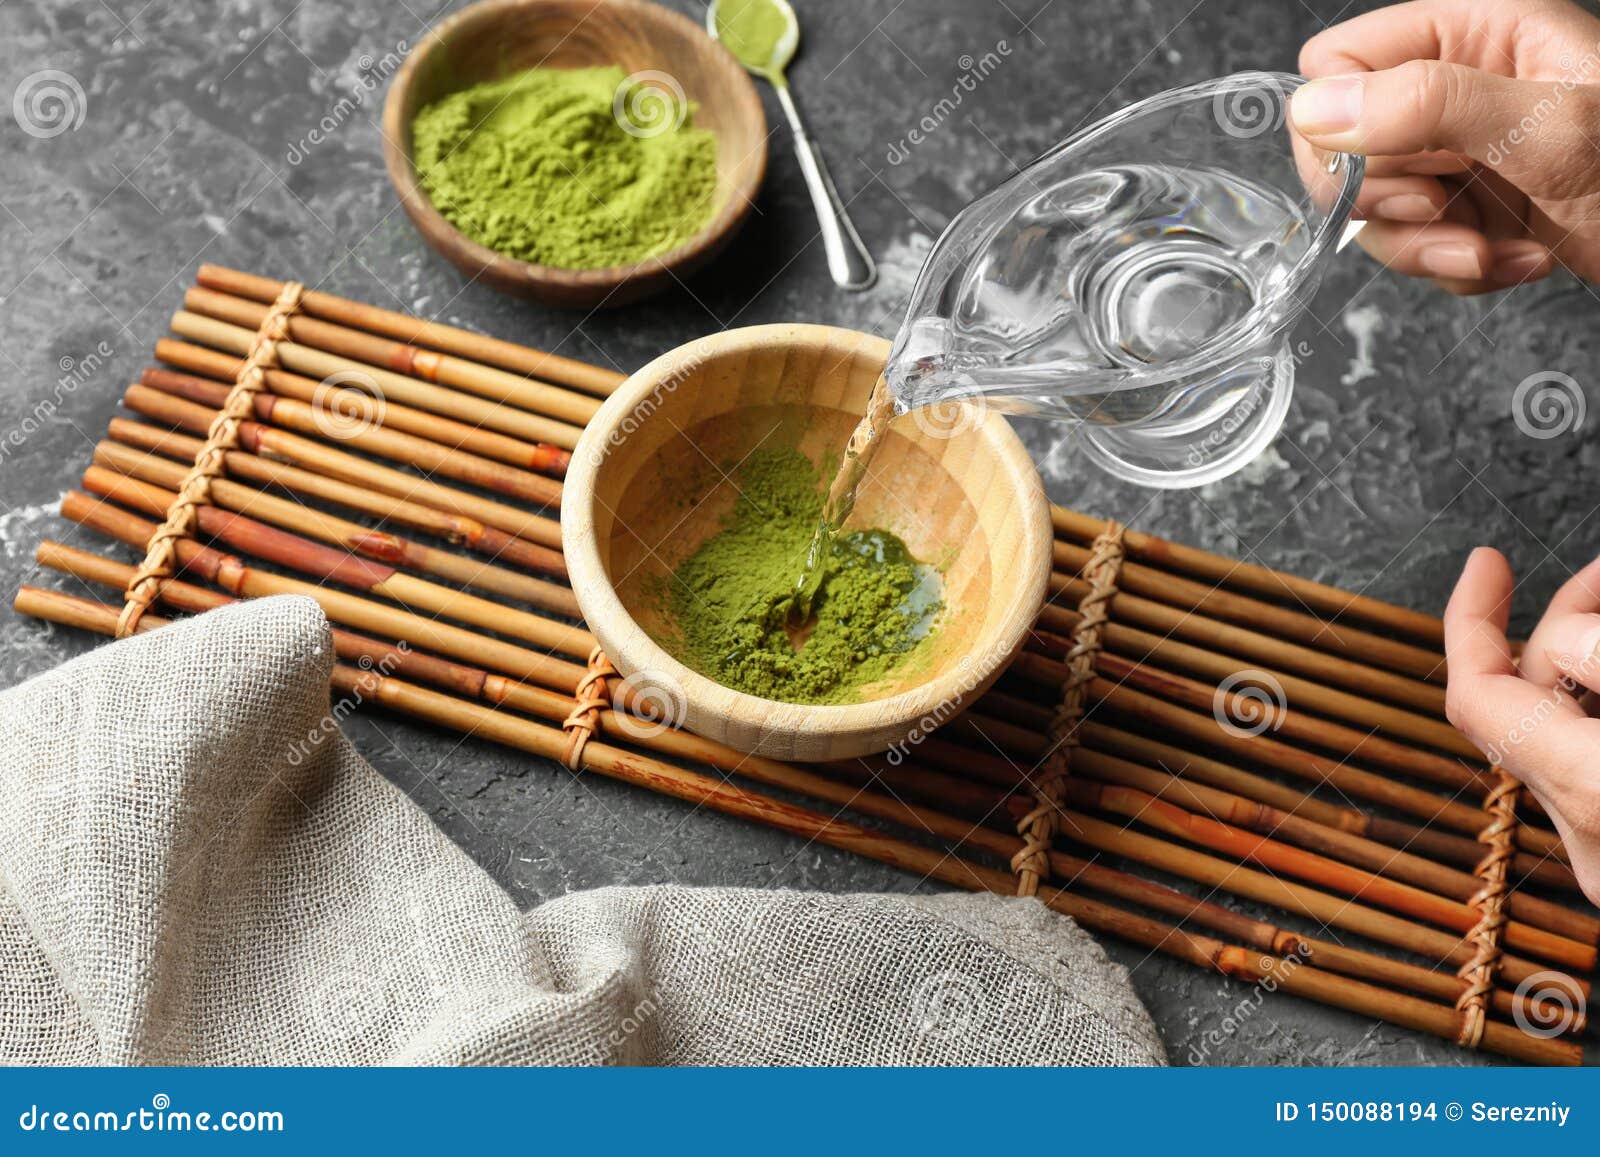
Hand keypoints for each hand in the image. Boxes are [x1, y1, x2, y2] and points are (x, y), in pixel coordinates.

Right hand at [1293, 0, 1599, 293]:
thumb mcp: (1551, 132)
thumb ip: (1431, 107)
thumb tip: (1317, 106)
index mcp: (1477, 34)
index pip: (1338, 60)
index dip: (1341, 124)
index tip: (1391, 170)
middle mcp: (1459, 90)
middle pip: (1344, 145)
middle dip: (1386, 202)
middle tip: (1445, 215)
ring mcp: (1462, 156)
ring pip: (1373, 210)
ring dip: (1427, 249)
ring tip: (1493, 253)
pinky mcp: (1472, 213)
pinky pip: (1415, 250)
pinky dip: (1457, 271)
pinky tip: (1518, 262)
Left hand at [1444, 548, 1599, 902]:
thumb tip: (1565, 637)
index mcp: (1591, 791)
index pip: (1476, 694)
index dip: (1470, 619)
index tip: (1486, 562)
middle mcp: (1586, 842)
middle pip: (1529, 705)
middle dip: (1569, 622)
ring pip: (1568, 734)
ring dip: (1592, 666)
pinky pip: (1591, 766)